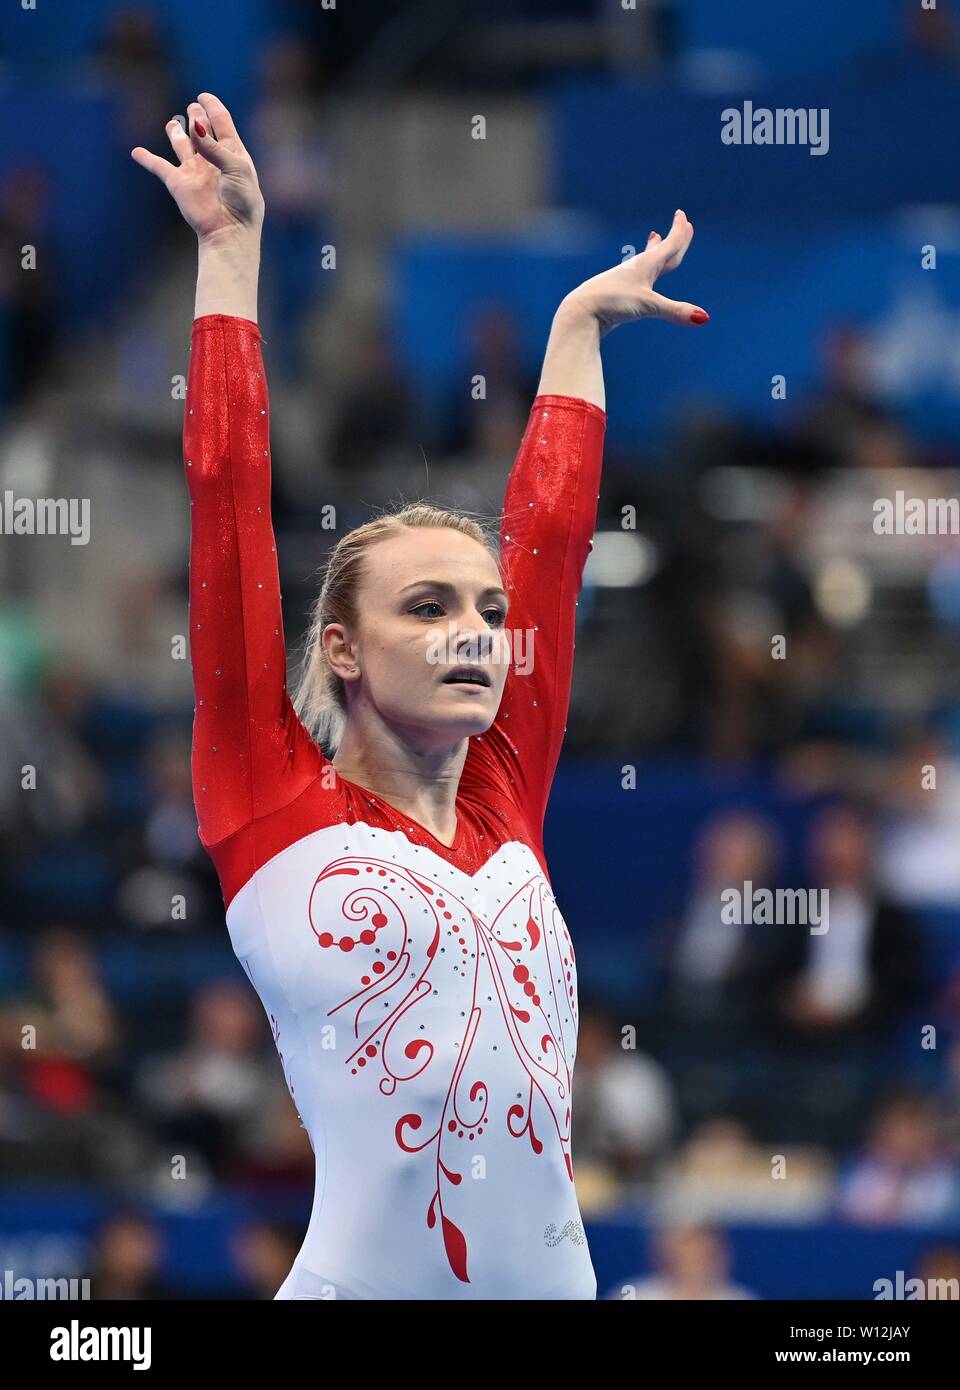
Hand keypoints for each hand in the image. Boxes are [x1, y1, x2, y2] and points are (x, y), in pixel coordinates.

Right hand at [131, 92, 263, 241]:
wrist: (230, 231)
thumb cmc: (242, 202)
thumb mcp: (236, 169)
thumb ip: (214, 146)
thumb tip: (194, 124)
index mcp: (233, 153)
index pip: (221, 123)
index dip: (213, 107)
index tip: (203, 95)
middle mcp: (212, 160)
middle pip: (201, 130)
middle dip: (197, 116)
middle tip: (193, 107)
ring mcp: (194, 171)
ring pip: (182, 144)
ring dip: (177, 132)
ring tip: (174, 124)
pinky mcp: (178, 183)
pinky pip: (159, 166)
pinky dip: (147, 159)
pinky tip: (136, 152)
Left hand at [560, 209, 707, 335]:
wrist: (580, 313)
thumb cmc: (611, 303)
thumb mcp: (647, 306)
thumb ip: (675, 311)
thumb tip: (704, 318)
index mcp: (646, 265)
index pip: (668, 245)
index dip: (679, 232)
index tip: (682, 215)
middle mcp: (636, 270)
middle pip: (661, 252)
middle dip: (673, 239)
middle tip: (682, 224)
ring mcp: (625, 281)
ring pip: (647, 263)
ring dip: (655, 250)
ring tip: (654, 239)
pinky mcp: (617, 295)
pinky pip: (636, 279)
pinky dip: (642, 272)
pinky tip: (636, 278)